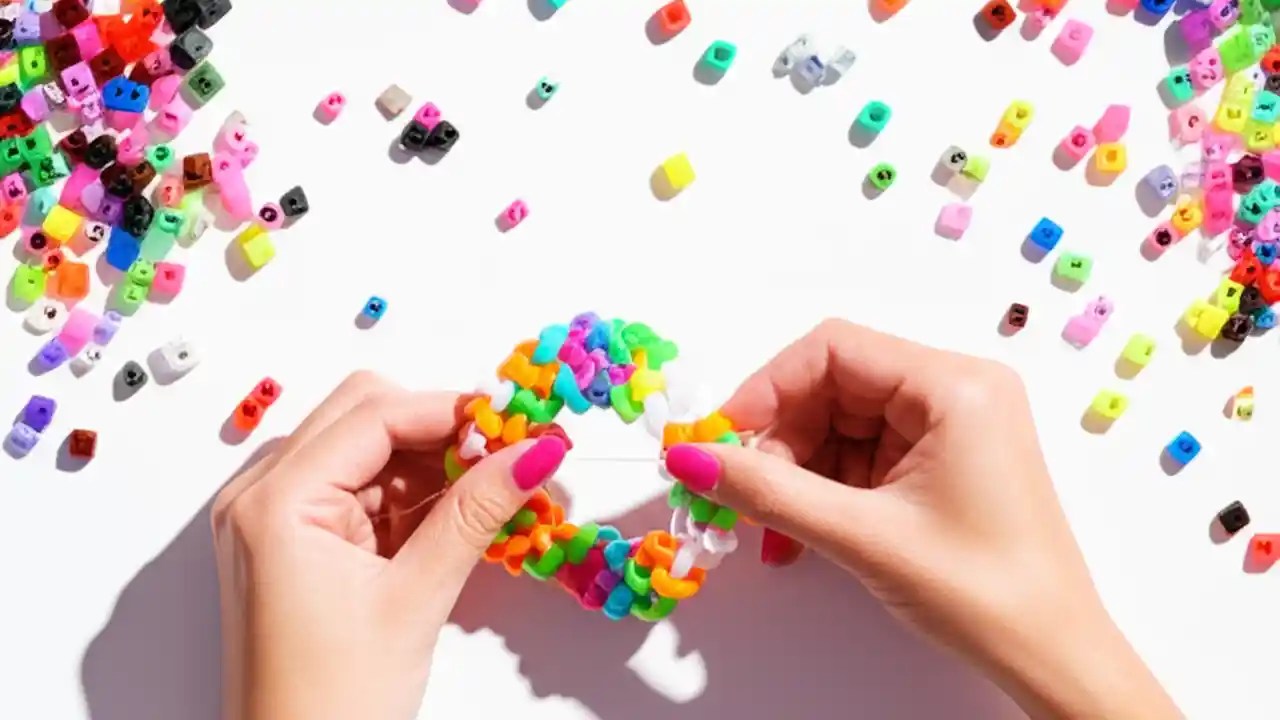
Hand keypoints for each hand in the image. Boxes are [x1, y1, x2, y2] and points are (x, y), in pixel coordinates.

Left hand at [212, 372, 566, 719]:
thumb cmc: (328, 706)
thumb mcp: (415, 600)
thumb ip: (475, 514)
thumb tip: (531, 454)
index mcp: (275, 505)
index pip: (374, 415)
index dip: (452, 411)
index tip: (516, 425)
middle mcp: (263, 499)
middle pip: (365, 416)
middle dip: (442, 430)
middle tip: (508, 457)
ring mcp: (276, 519)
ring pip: (368, 450)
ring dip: (432, 463)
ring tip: (494, 494)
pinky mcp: (297, 543)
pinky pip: (362, 490)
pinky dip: (412, 495)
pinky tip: (458, 517)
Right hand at [662, 320, 1179, 719]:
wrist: (1052, 658)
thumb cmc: (984, 593)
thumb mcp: (862, 536)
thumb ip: (768, 490)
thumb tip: (693, 458)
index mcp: (955, 387)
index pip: (834, 350)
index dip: (767, 388)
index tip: (720, 437)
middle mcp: (957, 392)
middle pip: (834, 385)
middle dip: (779, 436)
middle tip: (738, 489)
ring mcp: (951, 427)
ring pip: (842, 422)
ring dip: (796, 468)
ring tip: (770, 522)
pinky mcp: (942, 462)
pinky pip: (863, 454)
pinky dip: (823, 486)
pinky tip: (799, 526)